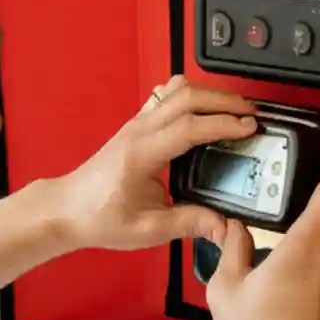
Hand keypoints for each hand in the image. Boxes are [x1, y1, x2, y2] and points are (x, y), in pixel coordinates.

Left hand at [56, 75, 257, 250]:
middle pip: (187, 97)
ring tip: (234, 108)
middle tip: (252, 113)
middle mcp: (139, 130)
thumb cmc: (100, 218)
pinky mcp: (137, 125)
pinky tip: (205, 107)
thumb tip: (225, 225)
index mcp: (143, 152)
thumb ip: (191, 223)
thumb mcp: (149, 229)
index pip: (190, 126)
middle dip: (224, 100)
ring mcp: (137, 124)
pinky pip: (165, 96)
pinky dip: (191, 95)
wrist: (67, 209)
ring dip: (209, 94)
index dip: (224, 123)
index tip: (250, 126)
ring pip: (176, 90)